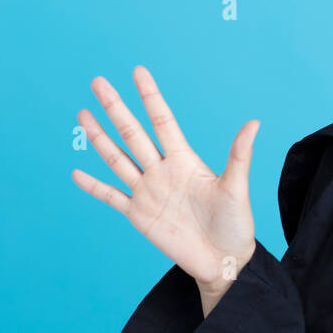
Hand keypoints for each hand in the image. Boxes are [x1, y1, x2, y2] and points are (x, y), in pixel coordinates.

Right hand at [71, 66, 259, 316]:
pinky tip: (77, 172)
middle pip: (133, 133)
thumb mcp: (237, 187)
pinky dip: (94, 187)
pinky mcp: (139, 216)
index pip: (163, 121)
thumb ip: (239, 155)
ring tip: (83, 114)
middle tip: (98, 82)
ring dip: (100, 138)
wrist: (224, 261)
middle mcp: (163, 171)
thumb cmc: (235, 224)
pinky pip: (112, 197)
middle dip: (116, 108)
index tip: (138, 71)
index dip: (150, 96)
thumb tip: (255, 122)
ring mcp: (148, 192)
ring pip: (118, 159)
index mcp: (185, 160)